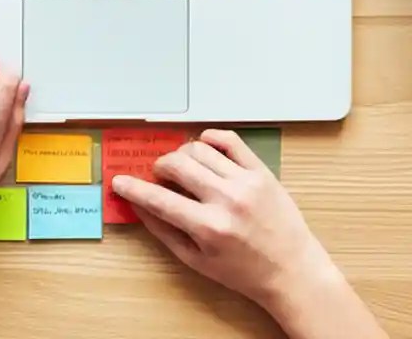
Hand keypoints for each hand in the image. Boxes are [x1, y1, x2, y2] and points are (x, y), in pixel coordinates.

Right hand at [111, 129, 332, 314]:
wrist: (291, 270)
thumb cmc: (244, 272)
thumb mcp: (197, 260)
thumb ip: (164, 231)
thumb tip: (139, 205)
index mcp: (208, 227)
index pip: (159, 198)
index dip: (133, 187)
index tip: (120, 181)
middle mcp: (226, 200)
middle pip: (177, 164)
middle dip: (159, 167)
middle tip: (160, 176)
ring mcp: (246, 182)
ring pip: (199, 148)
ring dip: (182, 154)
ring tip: (184, 167)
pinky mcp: (262, 171)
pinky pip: (230, 140)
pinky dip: (211, 138)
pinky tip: (204, 148)